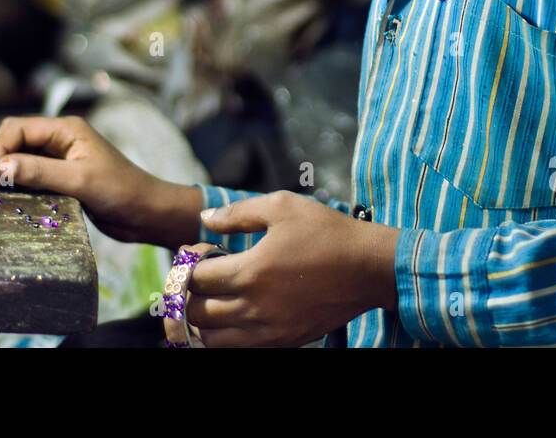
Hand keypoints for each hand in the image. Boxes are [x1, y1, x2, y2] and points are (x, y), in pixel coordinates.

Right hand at [0, 115, 199, 246]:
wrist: (146, 212)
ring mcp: (60, 158)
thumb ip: (39, 172)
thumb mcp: (79, 181)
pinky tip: (10, 197)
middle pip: (15, 139)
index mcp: (66, 129)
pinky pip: (31, 175)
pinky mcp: (61, 177)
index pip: (19, 128)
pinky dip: (18, 183)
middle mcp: (61, 139)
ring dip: (6, 171)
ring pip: (21, 157)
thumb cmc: (120, 191)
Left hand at [185, 191, 399, 346]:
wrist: (369, 268)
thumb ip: (238, 213)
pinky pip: (238, 349)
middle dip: (187, 294)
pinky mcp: (284, 341)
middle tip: (195, 277)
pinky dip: (224, 337)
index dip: (187, 264)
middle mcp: (254, 307)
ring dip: (201, 320)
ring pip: (212, 339)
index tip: (195, 252)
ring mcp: (269, 330)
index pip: (195, 279)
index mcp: (250, 271)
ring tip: (207, 300)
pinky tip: (230, 317)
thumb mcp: (282, 206)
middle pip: (197, 312)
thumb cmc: (327, 232)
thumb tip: (206, 220)